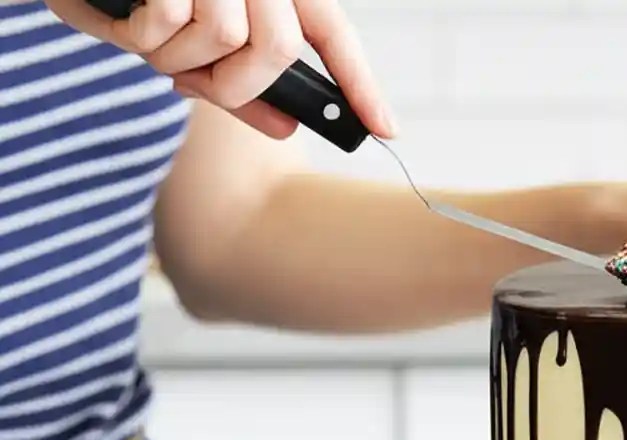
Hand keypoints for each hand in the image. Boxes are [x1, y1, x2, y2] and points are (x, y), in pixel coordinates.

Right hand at [45, 0, 395, 139]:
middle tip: (194, 83)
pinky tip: (130, 18)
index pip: (332, 34)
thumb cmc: (135, 0)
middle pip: (278, 49)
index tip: (386, 130)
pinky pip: (172, 20)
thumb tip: (286, 126)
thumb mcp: (193, 47)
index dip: (362, 85)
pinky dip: (144, 35)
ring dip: (180, 60)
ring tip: (153, 43)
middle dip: (236, 85)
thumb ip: (241, 86)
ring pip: (225, 38)